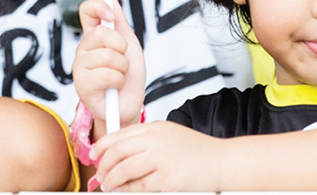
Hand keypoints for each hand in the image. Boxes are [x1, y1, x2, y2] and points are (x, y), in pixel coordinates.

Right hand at [73, 0, 145, 130]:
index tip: (110, 13)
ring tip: (120, 76)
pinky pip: (107, 75)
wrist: (129, 107)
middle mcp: (83, 49)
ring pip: (108, 55)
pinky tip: (115, 87)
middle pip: (101, 33)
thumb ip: (119, 22)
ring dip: (123, 68)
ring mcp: (80, 67)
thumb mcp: (130, 45)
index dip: (98, 6)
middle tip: (123, 60)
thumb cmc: (129, 77)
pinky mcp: (83, 86)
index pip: (87, 11)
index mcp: (93, 37)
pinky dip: (119, 81)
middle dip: (121, 47)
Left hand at [90, 121, 224, 191]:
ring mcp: (161, 160)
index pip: (118, 135)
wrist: (222, 161)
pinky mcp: (167, 179)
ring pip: (124, 169)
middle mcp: (155, 140)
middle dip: (103, 165)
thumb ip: (146, 139)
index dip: (101, 146)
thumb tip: (120, 151)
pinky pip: (139, 186)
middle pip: (117, 151)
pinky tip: (124, 191)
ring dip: (111, 180)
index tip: (94, 155)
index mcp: (153, 127)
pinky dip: (128, 190)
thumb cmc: (197, 150)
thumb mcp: (168, 134)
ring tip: (108, 185)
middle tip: (98, 175)